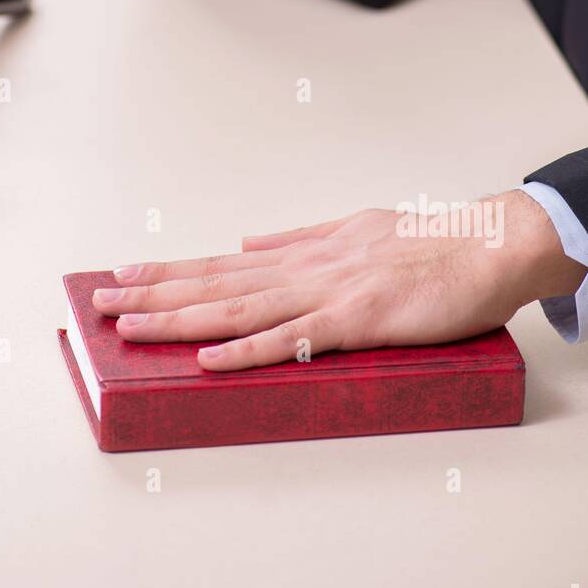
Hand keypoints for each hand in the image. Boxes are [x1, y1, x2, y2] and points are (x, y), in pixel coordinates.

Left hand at [93, 190, 585, 370]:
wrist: (487, 245)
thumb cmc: (428, 243)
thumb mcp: (352, 229)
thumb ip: (297, 240)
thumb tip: (247, 243)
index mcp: (302, 253)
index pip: (220, 265)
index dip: (168, 271)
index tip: (122, 275)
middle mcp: (303, 269)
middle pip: (214, 284)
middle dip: (152, 295)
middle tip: (99, 305)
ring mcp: (326, 293)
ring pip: (238, 310)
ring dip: (179, 319)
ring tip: (131, 327)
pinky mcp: (355, 320)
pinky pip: (292, 341)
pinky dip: (246, 350)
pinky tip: (207, 358)